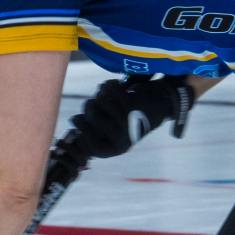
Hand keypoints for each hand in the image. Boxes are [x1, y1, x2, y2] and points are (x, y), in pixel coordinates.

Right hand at [68, 75, 194, 158]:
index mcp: (116, 149)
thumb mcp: (114, 132)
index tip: (77, 118)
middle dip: (88, 107)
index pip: (89, 145)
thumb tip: (73, 125)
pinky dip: (108, 85)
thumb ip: (95, 131)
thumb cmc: (131, 119)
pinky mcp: (132, 107)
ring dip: (100, 94)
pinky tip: (110, 85)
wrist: (162, 105)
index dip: (80, 130)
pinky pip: (109, 91)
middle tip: (91, 103)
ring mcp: (127, 123)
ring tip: (103, 94)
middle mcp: (121, 139)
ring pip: (99, 102)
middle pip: (91, 118)